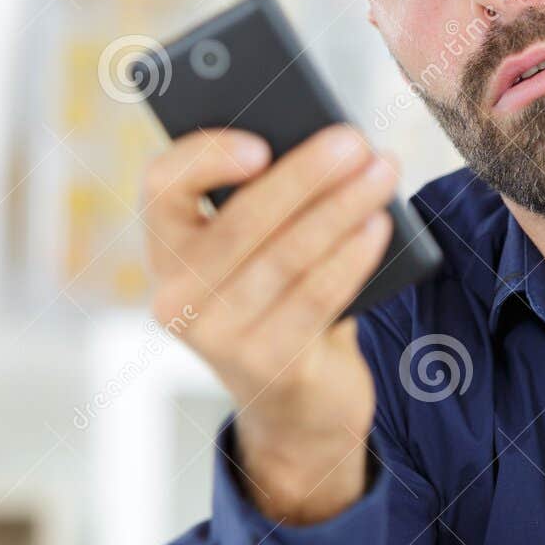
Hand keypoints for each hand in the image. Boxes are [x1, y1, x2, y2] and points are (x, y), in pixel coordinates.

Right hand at [141, 124, 398, 523]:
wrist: (299, 405)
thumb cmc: (284, 302)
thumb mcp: (265, 252)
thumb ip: (272, 205)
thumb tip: (328, 148)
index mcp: (167, 250)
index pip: (162, 187)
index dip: (206, 158)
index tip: (261, 141)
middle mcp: (177, 297)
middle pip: (240, 220)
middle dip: (306, 174)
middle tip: (355, 140)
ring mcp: (218, 338)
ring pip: (286, 257)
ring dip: (342, 208)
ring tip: (382, 173)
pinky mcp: (268, 366)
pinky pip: (316, 298)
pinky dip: (352, 256)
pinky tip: (381, 226)